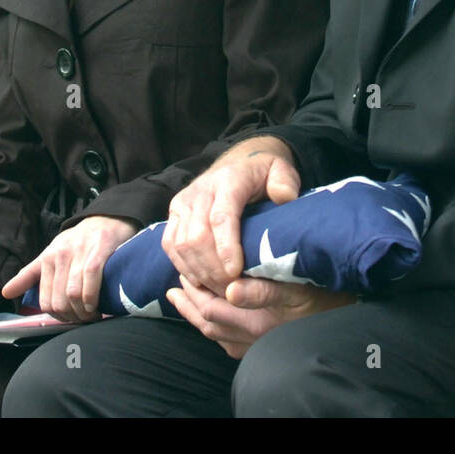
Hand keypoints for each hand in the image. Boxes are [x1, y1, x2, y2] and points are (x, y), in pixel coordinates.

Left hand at [1, 215, 138, 321]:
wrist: (107, 219)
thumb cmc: (78, 241)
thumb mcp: (50, 254)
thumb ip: (29, 275)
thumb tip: (6, 293)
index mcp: (47, 258)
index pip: (45, 300)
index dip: (57, 317)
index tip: (69, 319)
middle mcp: (61, 255)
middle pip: (59, 300)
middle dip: (71, 317)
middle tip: (82, 320)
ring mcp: (80, 252)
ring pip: (74, 293)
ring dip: (83, 312)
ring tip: (91, 315)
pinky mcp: (99, 249)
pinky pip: (91, 279)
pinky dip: (92, 297)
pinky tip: (97, 305)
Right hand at [163, 137, 300, 292]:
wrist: (238, 162)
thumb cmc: (262, 174)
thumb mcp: (281, 170)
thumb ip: (285, 182)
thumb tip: (283, 197)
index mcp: (228, 180)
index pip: (221, 217)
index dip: (226, 247)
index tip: (236, 272)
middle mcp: (200, 190)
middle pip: (197, 236)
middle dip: (213, 269)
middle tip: (233, 291)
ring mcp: (183, 202)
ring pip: (181, 244)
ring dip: (199, 272)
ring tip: (221, 291)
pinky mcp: (174, 213)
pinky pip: (169, 245)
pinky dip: (183, 267)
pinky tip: (201, 282)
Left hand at [167, 275, 354, 358]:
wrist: (351, 326)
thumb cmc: (326, 299)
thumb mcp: (297, 290)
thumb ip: (263, 290)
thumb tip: (230, 288)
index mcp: (255, 325)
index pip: (210, 310)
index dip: (193, 292)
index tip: (183, 272)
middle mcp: (252, 342)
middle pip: (208, 325)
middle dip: (189, 305)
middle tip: (175, 287)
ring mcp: (257, 349)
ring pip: (217, 336)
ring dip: (199, 316)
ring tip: (186, 301)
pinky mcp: (265, 349)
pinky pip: (230, 343)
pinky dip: (216, 327)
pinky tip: (218, 318)